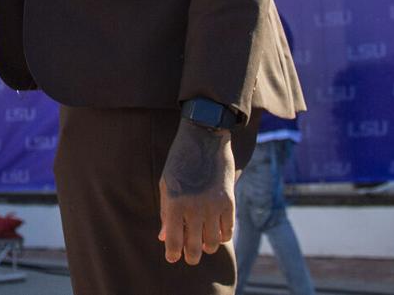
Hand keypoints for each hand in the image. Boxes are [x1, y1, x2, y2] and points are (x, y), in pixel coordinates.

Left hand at [158, 121, 235, 264]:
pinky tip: (216, 230)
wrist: (204, 136)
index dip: (173, 253)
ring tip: (202, 241)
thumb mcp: (166, 183)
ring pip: (213, 243)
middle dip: (191, 256)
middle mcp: (194, 207)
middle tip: (189, 256)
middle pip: (195, 248)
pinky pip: (228, 232)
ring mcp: (213, 206)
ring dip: (207, 246)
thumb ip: (166, 212)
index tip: (172, 257)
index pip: (174, 241)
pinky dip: (222, 236)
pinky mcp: (229, 202)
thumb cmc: (180, 160)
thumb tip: (164, 238)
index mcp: (174, 202)